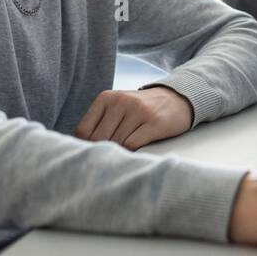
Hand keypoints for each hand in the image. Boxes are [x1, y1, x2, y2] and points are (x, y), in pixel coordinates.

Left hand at [72, 86, 193, 150]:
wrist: (177, 99)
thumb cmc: (140, 110)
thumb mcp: (117, 108)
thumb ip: (99, 124)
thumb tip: (80, 150)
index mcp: (106, 98)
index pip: (83, 131)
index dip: (85, 147)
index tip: (94, 153)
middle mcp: (121, 102)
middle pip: (98, 139)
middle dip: (103, 151)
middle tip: (110, 157)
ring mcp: (138, 111)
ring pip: (116, 143)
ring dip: (119, 152)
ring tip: (124, 153)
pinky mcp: (154, 122)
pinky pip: (133, 145)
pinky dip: (132, 152)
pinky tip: (137, 150)